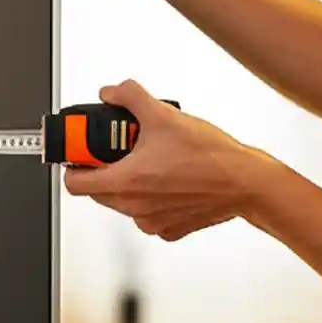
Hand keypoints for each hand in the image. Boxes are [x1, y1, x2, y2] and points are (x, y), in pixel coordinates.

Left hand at [64, 80, 274, 240]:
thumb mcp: (163, 115)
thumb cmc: (211, 156)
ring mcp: (151, 222)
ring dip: (128, 182)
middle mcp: (133, 208)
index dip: (75, 164)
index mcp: (124, 183)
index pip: (73, 183)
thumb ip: (130, 97)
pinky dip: (151, 198)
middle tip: (122, 149)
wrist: (248, 183)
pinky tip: (170, 179)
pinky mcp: (169, 229)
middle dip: (104, 168)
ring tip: (152, 160)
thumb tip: (111, 92)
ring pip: (122, 202)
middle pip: (97, 190)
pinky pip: (146, 214)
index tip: (84, 152)